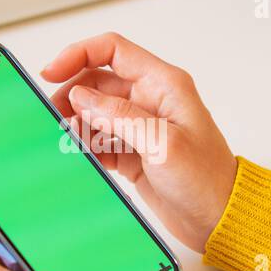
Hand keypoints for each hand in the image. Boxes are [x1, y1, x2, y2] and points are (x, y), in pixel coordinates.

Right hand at [41, 33, 237, 253]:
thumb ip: (118, 115)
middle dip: (71, 95)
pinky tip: (78, 157)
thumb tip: (80, 96)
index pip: (113, 51)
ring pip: (95, 113)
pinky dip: (85, 147)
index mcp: (164, 84)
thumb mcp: (161, 143)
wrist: (220, 219)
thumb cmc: (206, 179)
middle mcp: (151, 101)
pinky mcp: (134, 154)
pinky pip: (99, 141)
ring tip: (63, 139)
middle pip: (97, 82)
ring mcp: (141, 128)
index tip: (51, 73)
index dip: (78, 55)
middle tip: (51, 115)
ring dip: (76, 123)